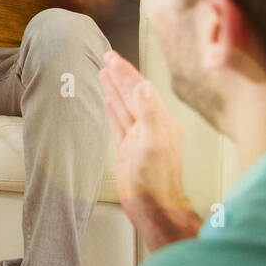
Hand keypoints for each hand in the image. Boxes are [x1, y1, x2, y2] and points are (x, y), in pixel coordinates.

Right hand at [99, 51, 189, 218]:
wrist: (152, 207)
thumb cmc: (155, 181)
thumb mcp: (153, 144)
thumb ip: (149, 114)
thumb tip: (143, 87)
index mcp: (161, 122)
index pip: (140, 90)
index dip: (126, 73)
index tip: (112, 58)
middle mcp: (152, 126)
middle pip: (132, 94)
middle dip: (120, 75)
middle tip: (107, 58)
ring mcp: (139, 137)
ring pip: (124, 105)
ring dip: (115, 88)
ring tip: (105, 72)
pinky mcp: (129, 147)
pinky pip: (119, 121)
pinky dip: (113, 108)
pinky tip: (108, 100)